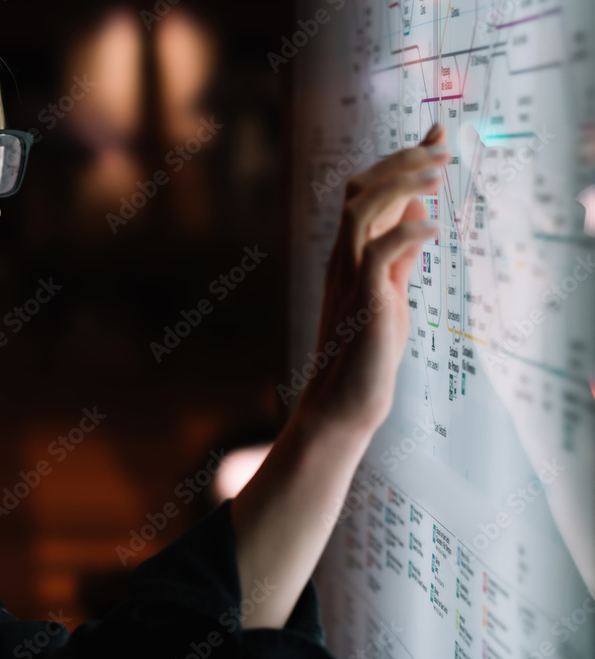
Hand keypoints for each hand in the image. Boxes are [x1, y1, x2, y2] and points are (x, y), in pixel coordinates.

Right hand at [298, 124, 450, 438]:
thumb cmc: (367, 349)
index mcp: (348, 253)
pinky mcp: (363, 299)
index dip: (399, 158)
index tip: (436, 135)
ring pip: (361, 209)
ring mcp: (348, 277)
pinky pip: (378, 252)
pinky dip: (406, 231)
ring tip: (439, 174)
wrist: (345, 398)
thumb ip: (399, 252)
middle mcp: (342, 258)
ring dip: (401, 184)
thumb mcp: (389, 289)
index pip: (365, 190)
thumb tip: (415, 211)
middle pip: (359, 188)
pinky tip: (433, 227)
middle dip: (401, 160)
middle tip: (442, 148)